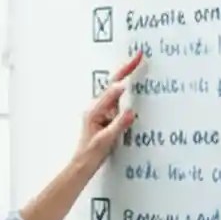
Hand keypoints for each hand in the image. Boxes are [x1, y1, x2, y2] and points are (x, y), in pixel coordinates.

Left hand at [75, 52, 142, 166]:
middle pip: (113, 84)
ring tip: (135, 63)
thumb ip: (119, 125)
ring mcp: (101, 111)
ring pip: (115, 90)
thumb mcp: (106, 140)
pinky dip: (125, 91)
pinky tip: (132, 86)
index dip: (124, 76)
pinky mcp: (105, 117)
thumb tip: (130, 111)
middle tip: (137, 56)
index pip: (112, 89)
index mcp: (95, 110)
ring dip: (125, 76)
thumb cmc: (91, 153)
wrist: (83, 163)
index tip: (135, 65)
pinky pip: (116, 101)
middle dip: (125, 69)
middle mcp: (97, 107)